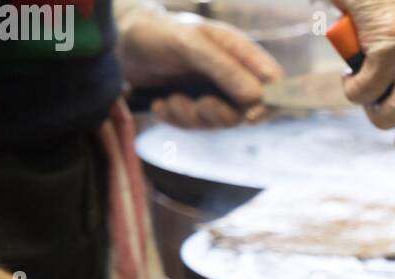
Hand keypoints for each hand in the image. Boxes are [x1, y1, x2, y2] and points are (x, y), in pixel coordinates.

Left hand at [119, 11, 281, 128]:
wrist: (119, 42)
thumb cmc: (156, 33)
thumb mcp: (189, 46)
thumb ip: (224, 69)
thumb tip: (257, 97)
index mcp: (239, 51)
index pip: (275, 82)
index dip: (270, 102)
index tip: (248, 115)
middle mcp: (232, 74)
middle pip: (250, 112)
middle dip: (221, 115)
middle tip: (200, 105)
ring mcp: (213, 92)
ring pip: (221, 123)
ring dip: (193, 117)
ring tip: (171, 99)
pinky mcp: (193, 107)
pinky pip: (196, 128)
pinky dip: (177, 120)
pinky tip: (161, 103)